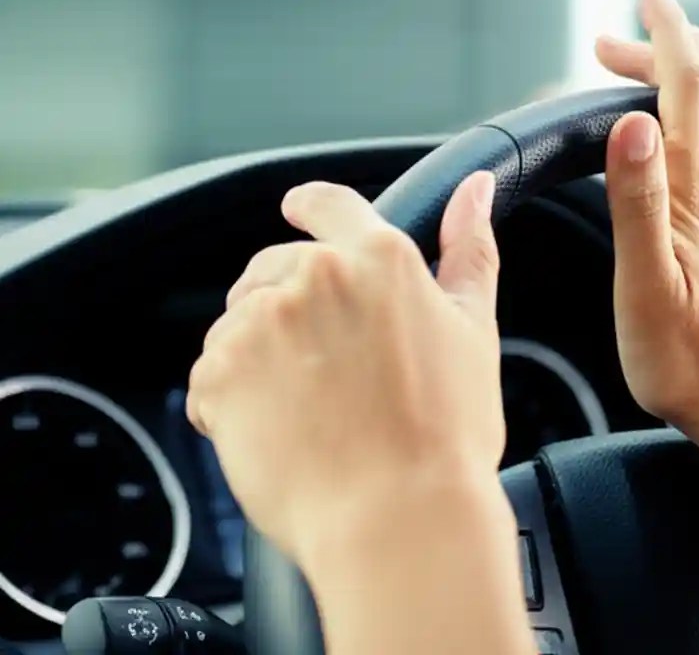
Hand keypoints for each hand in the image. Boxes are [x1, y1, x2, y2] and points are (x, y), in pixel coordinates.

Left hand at [187, 172, 506, 567]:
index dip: (311, 210)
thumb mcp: (473, 330)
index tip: (299, 215)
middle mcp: (313, 276)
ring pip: (241, 322)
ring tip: (311, 410)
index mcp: (378, 257)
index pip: (327, 204)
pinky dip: (234, 401)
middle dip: (292, 307)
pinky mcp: (219, 373)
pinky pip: (212, 374)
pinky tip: (281, 432)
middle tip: (331, 369)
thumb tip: (475, 188)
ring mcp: (260, 323)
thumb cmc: (446, 436)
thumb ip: (469, 249)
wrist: (398, 519)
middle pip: (276, 268)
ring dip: (262, 355)